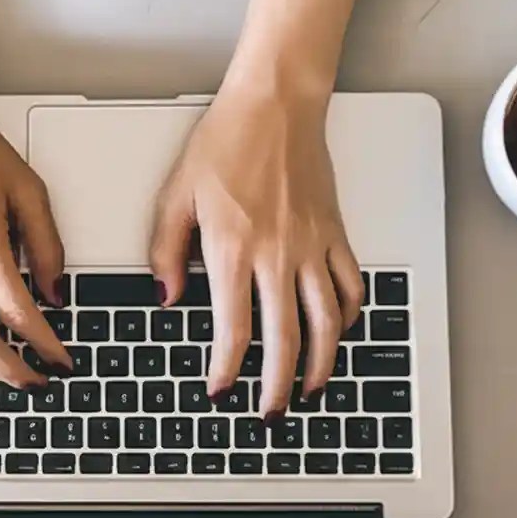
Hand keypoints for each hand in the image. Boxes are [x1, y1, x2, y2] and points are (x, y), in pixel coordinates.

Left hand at [149, 85, 362, 417]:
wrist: (275, 104)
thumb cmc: (226, 141)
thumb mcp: (176, 195)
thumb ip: (166, 251)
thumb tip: (167, 295)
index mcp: (232, 250)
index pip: (232, 328)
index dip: (226, 368)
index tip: (219, 390)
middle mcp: (277, 254)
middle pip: (284, 338)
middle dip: (275, 386)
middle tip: (269, 413)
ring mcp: (312, 245)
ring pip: (326, 321)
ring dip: (319, 364)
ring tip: (309, 390)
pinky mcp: (335, 232)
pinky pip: (350, 285)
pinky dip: (348, 316)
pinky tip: (339, 332)